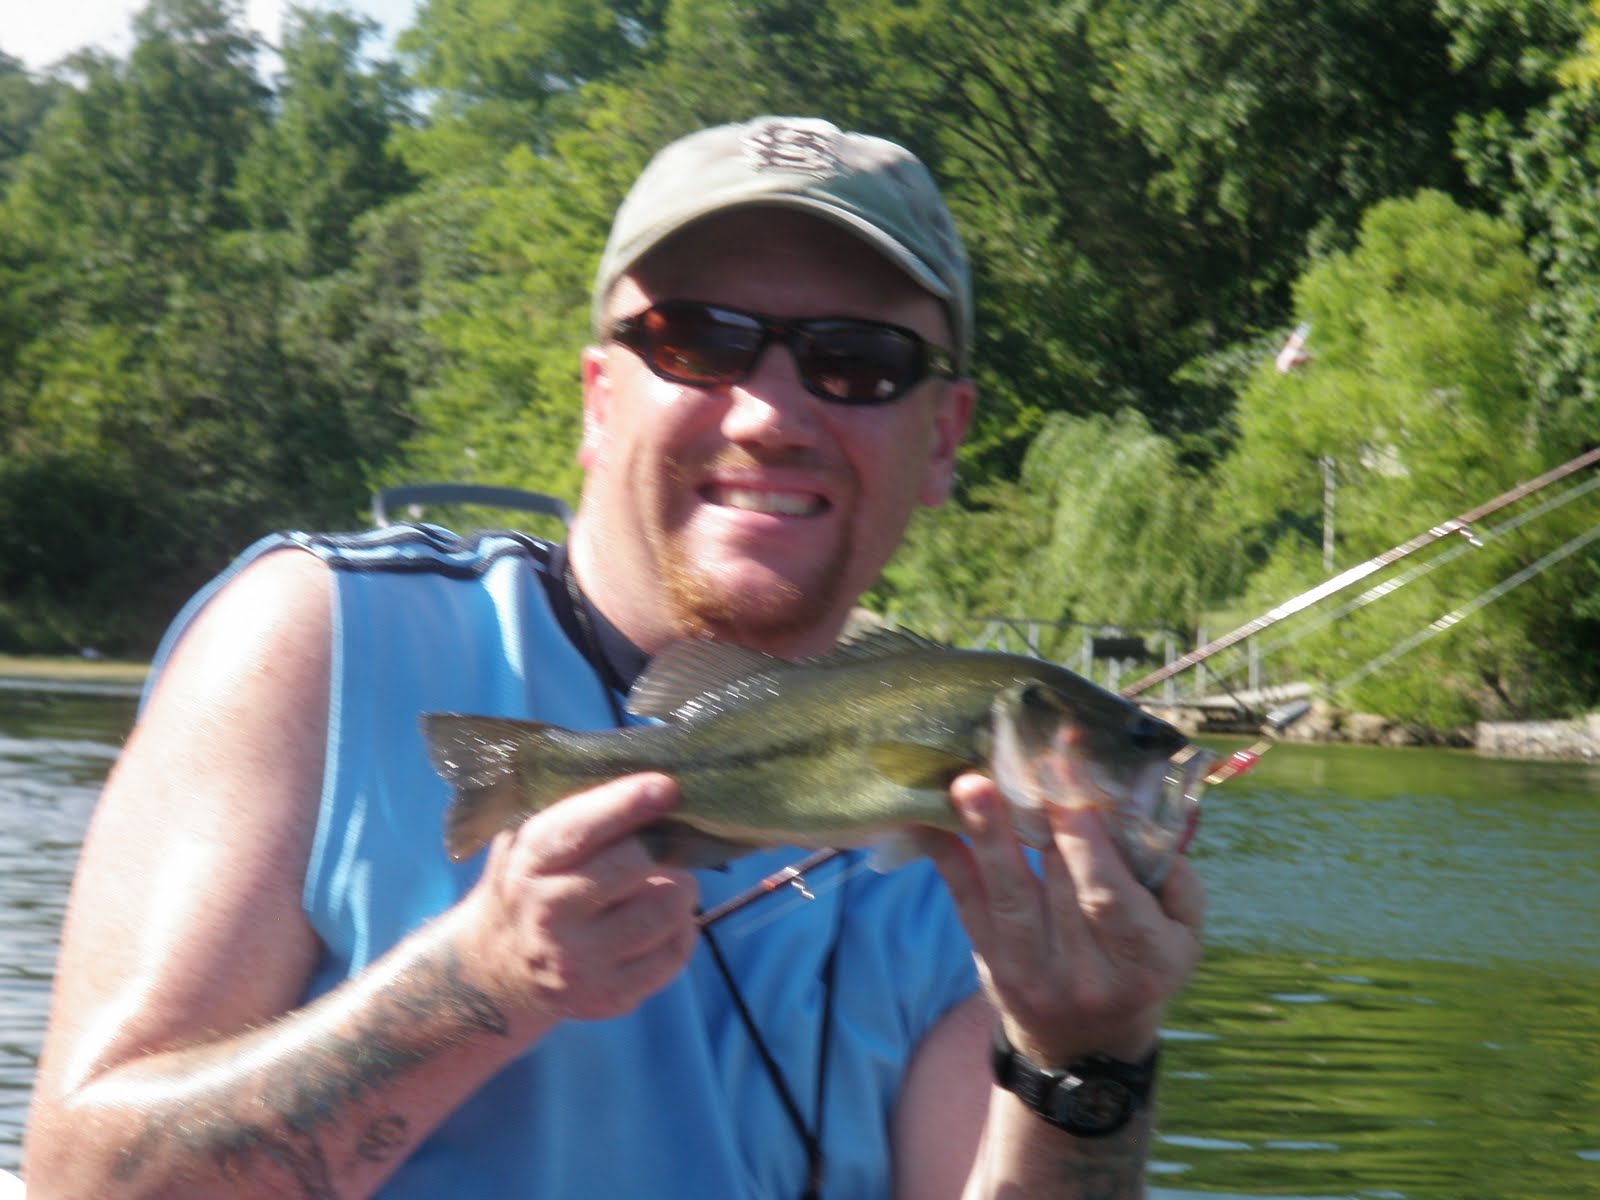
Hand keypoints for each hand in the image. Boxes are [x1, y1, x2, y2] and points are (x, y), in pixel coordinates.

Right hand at [455, 773, 700, 1026]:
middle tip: (676, 841)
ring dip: (682, 890)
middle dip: (666, 847)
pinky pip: (675, 954)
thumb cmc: (531, 884)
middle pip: (633, 866)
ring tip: (671, 884)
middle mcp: (549, 913)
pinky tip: (666, 922)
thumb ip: (574, 812)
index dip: (626, 804)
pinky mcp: (609, 997)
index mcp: (530, 863)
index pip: (580, 829)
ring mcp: (579, 962)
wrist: (497, 969)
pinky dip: (683, 930)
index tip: (667, 787)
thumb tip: (648, 780)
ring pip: (664, 912)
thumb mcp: (528, 840)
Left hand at [925, 772, 1204, 1064]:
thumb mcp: (1181, 937)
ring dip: (989, 835)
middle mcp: (1087, 974)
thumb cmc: (1140, 968)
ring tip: (969, 783)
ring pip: (1009, 895)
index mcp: (1144, 961)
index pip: (1109, 894)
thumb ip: (1175, 878)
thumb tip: (1148, 813)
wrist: (1084, 1047)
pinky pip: (968, 907)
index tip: (1070, 774)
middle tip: (1022, 756)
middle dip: (1039, 816)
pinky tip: (931, 821)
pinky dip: (949, 861)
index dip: (1087, 835)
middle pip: (1058, 883)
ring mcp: (1032, 973)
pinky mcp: (992, 965)